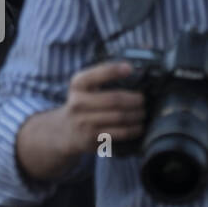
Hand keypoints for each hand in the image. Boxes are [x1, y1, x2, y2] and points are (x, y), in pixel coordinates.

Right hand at [15, 61, 145, 181]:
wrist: (64, 131)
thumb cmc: (82, 104)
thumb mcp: (83, 87)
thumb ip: (101, 76)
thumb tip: (129, 68)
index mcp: (77, 85)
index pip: (96, 74)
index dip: (114, 70)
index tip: (129, 68)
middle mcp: (78, 102)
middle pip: (114, 100)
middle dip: (134, 100)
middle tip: (142, 100)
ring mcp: (85, 121)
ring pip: (120, 117)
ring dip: (137, 115)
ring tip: (142, 113)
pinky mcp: (93, 138)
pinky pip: (120, 133)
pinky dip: (134, 129)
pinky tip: (138, 126)